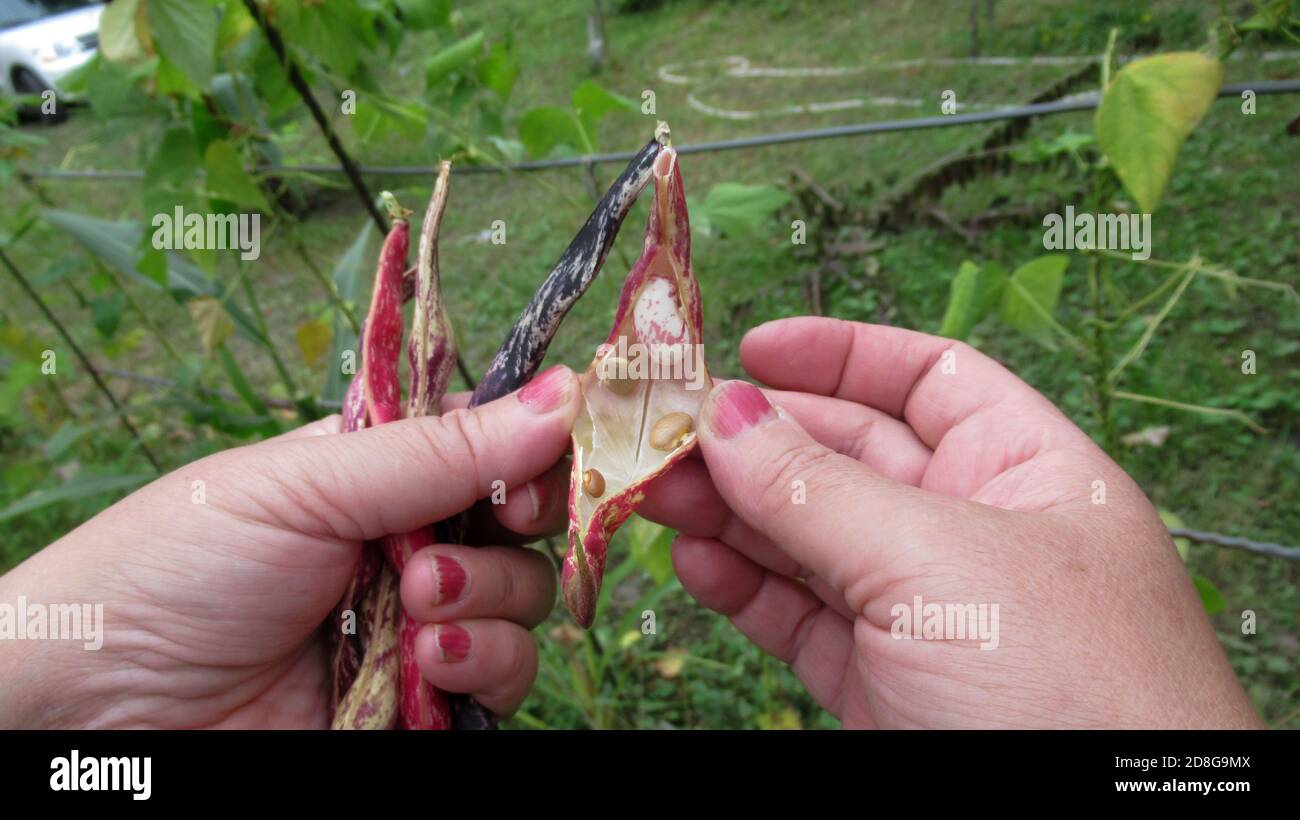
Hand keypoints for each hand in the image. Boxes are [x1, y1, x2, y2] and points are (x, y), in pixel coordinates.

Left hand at [0, 366, 579, 727]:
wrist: (107, 704)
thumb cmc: (177, 564)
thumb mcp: (309, 486)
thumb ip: (442, 448)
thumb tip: (566, 392)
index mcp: (382, 470)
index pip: (496, 443)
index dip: (532, 453)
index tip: (530, 472)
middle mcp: (411, 540)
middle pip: (526, 525)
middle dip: (504, 538)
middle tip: (431, 558)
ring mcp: (420, 622)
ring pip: (525, 604)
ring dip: (487, 606)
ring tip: (415, 614)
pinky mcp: (423, 699)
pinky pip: (503, 678)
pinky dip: (484, 667)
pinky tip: (428, 665)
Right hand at [641, 318, 1259, 727]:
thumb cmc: (1076, 693)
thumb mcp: (941, 562)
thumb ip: (820, 489)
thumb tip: (725, 413)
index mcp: (1029, 472)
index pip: (928, 380)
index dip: (840, 355)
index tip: (751, 346)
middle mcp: (975, 534)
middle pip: (849, 456)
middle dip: (758, 437)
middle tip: (670, 426)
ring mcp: (924, 613)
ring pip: (808, 538)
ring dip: (729, 509)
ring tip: (655, 488)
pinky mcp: (880, 685)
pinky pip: (796, 615)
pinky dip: (741, 585)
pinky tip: (694, 558)